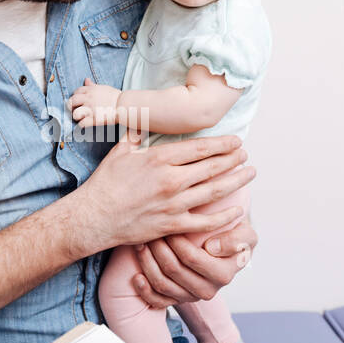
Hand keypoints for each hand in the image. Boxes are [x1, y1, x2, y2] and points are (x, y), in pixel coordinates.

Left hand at [67, 78, 122, 127]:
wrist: (125, 105)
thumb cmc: (116, 97)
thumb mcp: (103, 88)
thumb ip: (93, 85)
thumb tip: (86, 79)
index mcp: (91, 90)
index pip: (76, 91)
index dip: (75, 97)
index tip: (78, 102)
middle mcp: (89, 99)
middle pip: (72, 101)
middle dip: (71, 107)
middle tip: (74, 110)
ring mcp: (91, 109)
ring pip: (75, 114)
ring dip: (76, 117)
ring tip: (80, 118)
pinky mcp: (94, 119)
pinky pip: (82, 124)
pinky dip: (82, 126)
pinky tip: (84, 125)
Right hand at [67, 130, 253, 256]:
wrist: (94, 217)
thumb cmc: (105, 183)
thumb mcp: (121, 151)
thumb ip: (137, 133)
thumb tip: (142, 117)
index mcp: (159, 159)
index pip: (199, 148)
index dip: (221, 144)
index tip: (235, 141)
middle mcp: (170, 180)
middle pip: (211, 167)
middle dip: (233, 159)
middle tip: (246, 155)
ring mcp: (173, 204)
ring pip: (214, 191)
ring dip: (235, 181)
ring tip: (249, 173)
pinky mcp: (172, 225)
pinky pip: (205, 222)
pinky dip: (224, 217)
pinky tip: (237, 210)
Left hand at [131, 215, 256, 308]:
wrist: (225, 248)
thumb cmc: (233, 237)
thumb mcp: (246, 234)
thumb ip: (238, 239)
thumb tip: (212, 247)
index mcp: (223, 274)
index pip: (193, 258)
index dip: (177, 241)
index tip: (168, 224)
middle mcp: (208, 290)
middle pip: (174, 270)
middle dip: (158, 248)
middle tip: (150, 231)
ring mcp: (191, 297)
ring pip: (163, 284)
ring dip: (148, 263)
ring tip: (142, 244)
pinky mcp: (178, 301)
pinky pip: (158, 301)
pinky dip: (145, 290)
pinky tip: (137, 276)